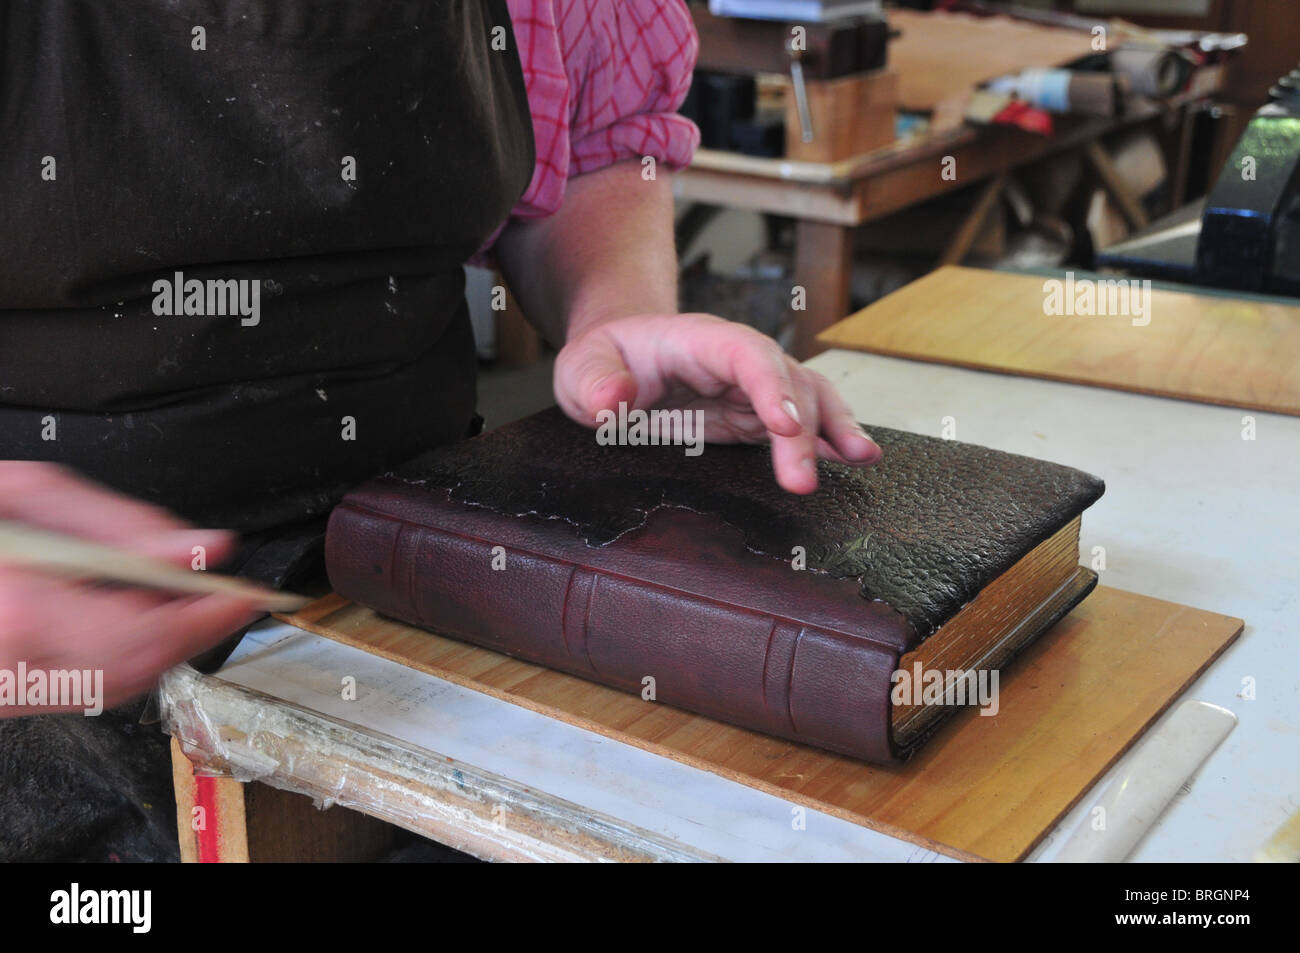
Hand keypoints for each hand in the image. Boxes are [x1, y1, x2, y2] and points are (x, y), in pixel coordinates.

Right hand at [0, 463, 260, 715]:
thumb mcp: (26, 494)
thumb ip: (117, 524)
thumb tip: (194, 547)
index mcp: (20, 610)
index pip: (148, 633)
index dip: (209, 617)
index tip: (246, 595)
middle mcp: (14, 663)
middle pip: (140, 667)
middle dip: (193, 632)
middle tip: (224, 597)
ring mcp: (7, 688)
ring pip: (117, 685)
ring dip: (164, 644)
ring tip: (184, 602)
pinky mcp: (7, 695)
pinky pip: (84, 687)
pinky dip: (125, 655)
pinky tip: (134, 620)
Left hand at [553, 313, 881, 493]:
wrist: (618, 360)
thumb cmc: (604, 360)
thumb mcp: (580, 366)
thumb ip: (594, 381)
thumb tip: (616, 400)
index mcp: (698, 340)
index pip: (746, 353)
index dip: (770, 384)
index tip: (784, 423)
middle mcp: (738, 359)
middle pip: (786, 381)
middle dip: (803, 429)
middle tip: (802, 481)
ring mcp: (753, 387)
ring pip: (809, 398)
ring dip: (835, 427)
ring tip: (862, 457)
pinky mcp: (758, 415)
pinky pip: (804, 422)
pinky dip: (831, 439)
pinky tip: (857, 457)